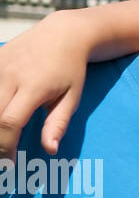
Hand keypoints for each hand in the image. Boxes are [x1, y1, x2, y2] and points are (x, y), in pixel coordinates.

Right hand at [0, 11, 90, 160]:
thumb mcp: (72, 96)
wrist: (62, 34)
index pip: (10, 123)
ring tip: (0, 138)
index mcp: (34, 86)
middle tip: (0, 157)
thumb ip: (58, 123)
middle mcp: (10, 75)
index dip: (5, 147)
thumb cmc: (70, 69)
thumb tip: (49, 150)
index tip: (9, 163)